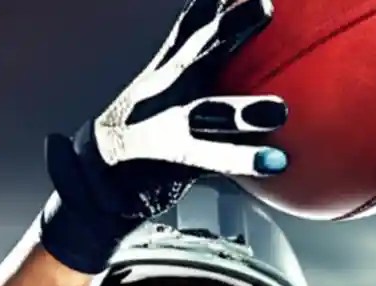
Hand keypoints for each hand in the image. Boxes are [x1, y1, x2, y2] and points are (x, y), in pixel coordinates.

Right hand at [41, 0, 288, 273]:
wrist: (94, 178)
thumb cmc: (147, 129)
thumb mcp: (165, 85)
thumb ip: (193, 53)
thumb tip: (217, 11)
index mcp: (169, 70)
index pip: (193, 26)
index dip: (213, 5)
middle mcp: (167, 90)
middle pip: (203, 51)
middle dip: (233, 27)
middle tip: (266, 6)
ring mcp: (168, 123)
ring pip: (210, 112)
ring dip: (243, 112)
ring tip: (281, 111)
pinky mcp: (172, 159)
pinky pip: (214, 160)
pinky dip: (244, 160)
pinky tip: (276, 162)